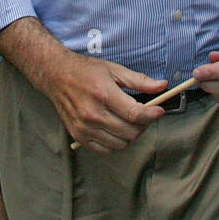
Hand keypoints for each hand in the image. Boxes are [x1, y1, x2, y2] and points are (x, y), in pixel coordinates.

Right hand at [40, 51, 166, 153]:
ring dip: (130, 134)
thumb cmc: (85, 71)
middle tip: (143, 114)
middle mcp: (93, 114)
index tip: (159, 111)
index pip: (135, 114)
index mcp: (103, 94)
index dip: (152, 115)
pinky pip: (106, 149)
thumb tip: (162, 86)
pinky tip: (115, 128)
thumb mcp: (114, 69)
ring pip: (120, 144)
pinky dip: (115, 142)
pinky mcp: (78, 136)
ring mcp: (84, 127)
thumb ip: (139, 80)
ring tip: (128, 121)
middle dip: (143, 124)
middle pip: (130, 132)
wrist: (56, 75)